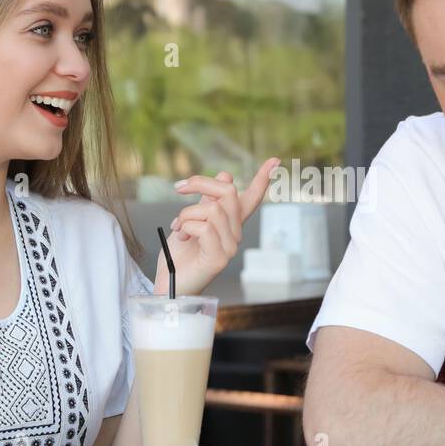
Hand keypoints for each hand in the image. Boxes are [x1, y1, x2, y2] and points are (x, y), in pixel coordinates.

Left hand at [156, 157, 279, 295]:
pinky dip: (186, 227)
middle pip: (228, 192)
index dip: (262, 179)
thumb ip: (207, 200)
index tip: (274, 161)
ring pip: (212, 209)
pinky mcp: (219, 258)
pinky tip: (181, 237)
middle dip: (200, 183)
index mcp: (230, 223)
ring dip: (186, 214)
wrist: (170, 284)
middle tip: (179, 188)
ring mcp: (230, 246)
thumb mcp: (192, 220)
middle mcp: (235, 233)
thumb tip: (225, 174)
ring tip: (178, 227)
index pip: (251, 198)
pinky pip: (205, 228)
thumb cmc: (180, 255)